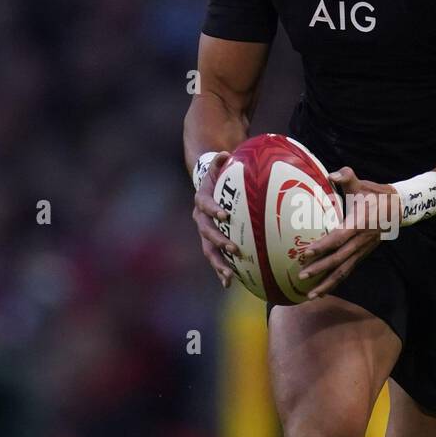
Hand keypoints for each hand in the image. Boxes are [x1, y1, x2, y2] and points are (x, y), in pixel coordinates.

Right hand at [192, 151, 238, 287]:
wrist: (206, 188)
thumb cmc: (218, 178)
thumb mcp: (218, 167)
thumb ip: (220, 161)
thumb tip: (225, 153)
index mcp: (202, 201)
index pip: (206, 205)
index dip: (214, 210)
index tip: (225, 215)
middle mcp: (200, 219)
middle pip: (206, 233)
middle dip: (219, 242)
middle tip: (234, 249)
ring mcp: (204, 233)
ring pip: (209, 250)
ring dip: (218, 264)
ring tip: (229, 277)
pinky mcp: (210, 244)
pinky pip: (215, 258)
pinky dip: (221, 271)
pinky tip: (230, 283)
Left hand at [297, 166, 401, 299]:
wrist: (398, 208)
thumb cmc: (375, 195)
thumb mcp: (361, 184)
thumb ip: (346, 177)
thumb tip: (331, 175)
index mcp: (358, 224)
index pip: (338, 237)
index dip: (323, 246)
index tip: (306, 252)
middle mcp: (360, 241)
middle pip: (339, 259)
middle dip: (320, 269)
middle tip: (301, 276)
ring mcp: (363, 250)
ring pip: (344, 270)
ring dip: (327, 283)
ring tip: (311, 295)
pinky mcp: (363, 254)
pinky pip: (348, 270)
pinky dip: (335, 281)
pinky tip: (323, 289)